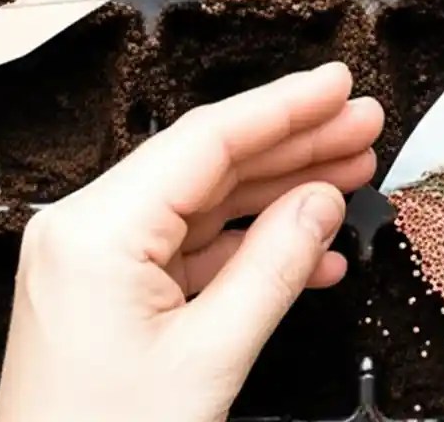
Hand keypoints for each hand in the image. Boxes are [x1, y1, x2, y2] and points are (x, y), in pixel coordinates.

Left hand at [0, 62, 383, 421]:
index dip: (283, 107)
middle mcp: (84, 233)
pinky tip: (310, 249)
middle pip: (207, 164)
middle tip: (359, 123)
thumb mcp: (210, 357)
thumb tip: (320, 203)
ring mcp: (94, 263)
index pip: (205, 142)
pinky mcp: (108, 294)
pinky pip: (189, 250)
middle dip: (293, 143)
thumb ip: (274, 268)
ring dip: (280, 191)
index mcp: (94, 232)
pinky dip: (250, 247)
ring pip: (204, 203)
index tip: (336, 86)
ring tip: (349, 173)